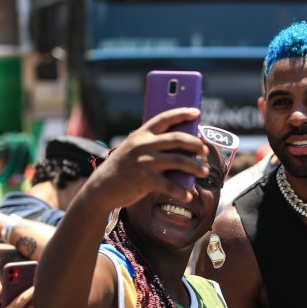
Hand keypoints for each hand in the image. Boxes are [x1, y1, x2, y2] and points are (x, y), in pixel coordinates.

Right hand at [80, 108, 210, 215]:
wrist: (101, 187)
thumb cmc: (123, 168)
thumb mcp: (134, 150)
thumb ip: (152, 145)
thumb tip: (182, 150)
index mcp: (141, 134)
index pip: (164, 118)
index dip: (182, 113)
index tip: (196, 112)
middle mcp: (144, 144)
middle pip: (177, 139)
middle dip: (195, 143)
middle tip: (205, 150)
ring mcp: (144, 161)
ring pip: (178, 161)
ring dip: (195, 167)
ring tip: (204, 171)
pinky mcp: (144, 179)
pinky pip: (170, 185)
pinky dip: (182, 191)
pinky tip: (188, 195)